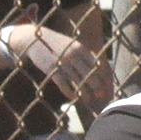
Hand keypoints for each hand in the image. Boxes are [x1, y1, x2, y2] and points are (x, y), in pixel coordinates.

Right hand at [0, 23, 115, 109]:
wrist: (35, 39)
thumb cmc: (57, 44)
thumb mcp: (72, 44)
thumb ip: (84, 53)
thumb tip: (99, 65)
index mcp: (80, 48)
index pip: (96, 64)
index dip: (102, 75)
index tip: (105, 84)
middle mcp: (73, 55)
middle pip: (89, 74)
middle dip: (96, 86)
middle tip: (100, 94)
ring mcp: (62, 62)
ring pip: (77, 81)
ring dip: (84, 93)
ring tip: (89, 100)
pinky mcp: (52, 69)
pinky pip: (64, 84)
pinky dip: (70, 92)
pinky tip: (73, 97)